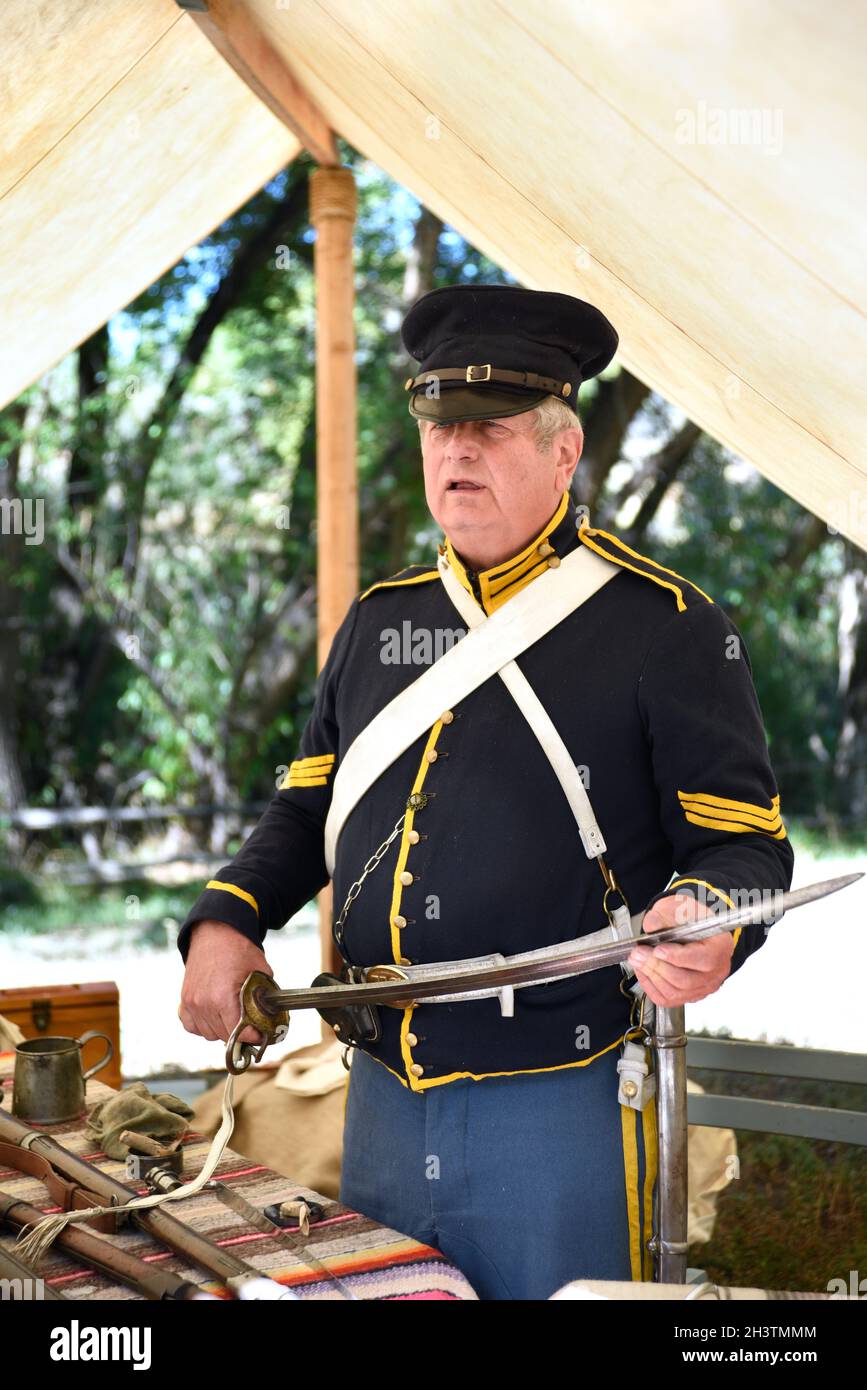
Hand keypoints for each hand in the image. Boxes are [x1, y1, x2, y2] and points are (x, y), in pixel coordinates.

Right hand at [179, 920, 271, 1044]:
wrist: (215, 932)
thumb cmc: (238, 948)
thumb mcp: (260, 971)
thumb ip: (265, 997)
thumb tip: (271, 1017)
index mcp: (222, 997)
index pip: (238, 1033)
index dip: (253, 1037)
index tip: (262, 1035)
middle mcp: (203, 1003)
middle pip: (224, 1036)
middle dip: (240, 1034)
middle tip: (251, 1027)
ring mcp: (191, 1003)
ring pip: (208, 1034)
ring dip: (221, 1030)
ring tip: (233, 1018)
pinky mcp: (184, 1001)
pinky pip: (192, 1026)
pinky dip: (203, 1025)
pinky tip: (214, 1016)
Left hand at [627, 892, 734, 1006]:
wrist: (692, 926)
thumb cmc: (690, 917)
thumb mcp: (679, 906)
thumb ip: (666, 915)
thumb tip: (652, 925)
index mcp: (721, 945)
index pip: (704, 959)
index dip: (678, 957)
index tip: (658, 950)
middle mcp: (717, 970)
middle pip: (686, 980)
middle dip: (657, 967)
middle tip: (638, 953)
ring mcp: (705, 986)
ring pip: (676, 992)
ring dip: (652, 976)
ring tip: (637, 960)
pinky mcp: (691, 995)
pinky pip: (669, 999)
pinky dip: (651, 986)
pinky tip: (643, 971)